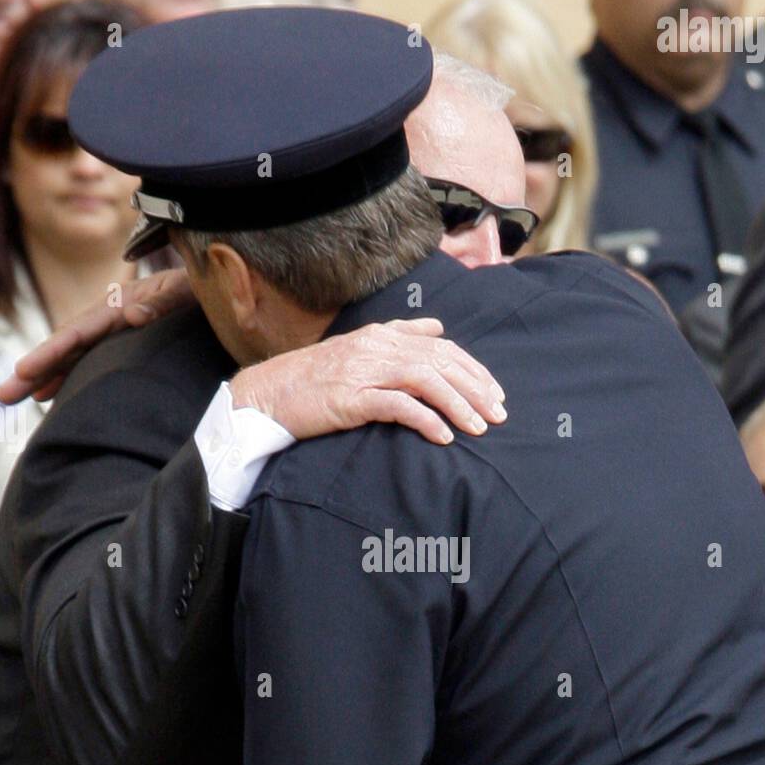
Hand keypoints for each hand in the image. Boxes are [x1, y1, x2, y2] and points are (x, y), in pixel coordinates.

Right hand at [0, 268, 194, 404]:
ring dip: (45, 377)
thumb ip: (164, 302)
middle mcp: (112, 319)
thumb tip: (132, 315)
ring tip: (12, 397)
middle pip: (67, 346)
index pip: (80, 331)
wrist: (222, 294)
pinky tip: (49, 396)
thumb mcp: (188, 292)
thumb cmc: (206, 293)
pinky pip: (90, 365)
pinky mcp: (126, 349)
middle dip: (35, 370)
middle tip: (3, 395)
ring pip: (74, 357)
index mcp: (122, 303)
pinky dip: (69, 379)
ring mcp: (116, 335)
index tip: (27, 371)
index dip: (53, 352)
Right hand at [230, 319, 505, 444]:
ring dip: (458, 405)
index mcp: (381, 335)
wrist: (266, 395)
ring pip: (425, 381)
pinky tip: (443, 437)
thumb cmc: (312, 379)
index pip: (440, 346)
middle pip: (440, 362)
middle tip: (499, 413)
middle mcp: (376, 348)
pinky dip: (426, 420)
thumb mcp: (358, 349)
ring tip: (479, 427)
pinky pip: (398, 406)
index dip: (472, 369)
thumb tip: (436, 328)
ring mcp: (363, 372)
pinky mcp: (351, 398)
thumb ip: (398, 336)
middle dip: (475, 388)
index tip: (495, 393)